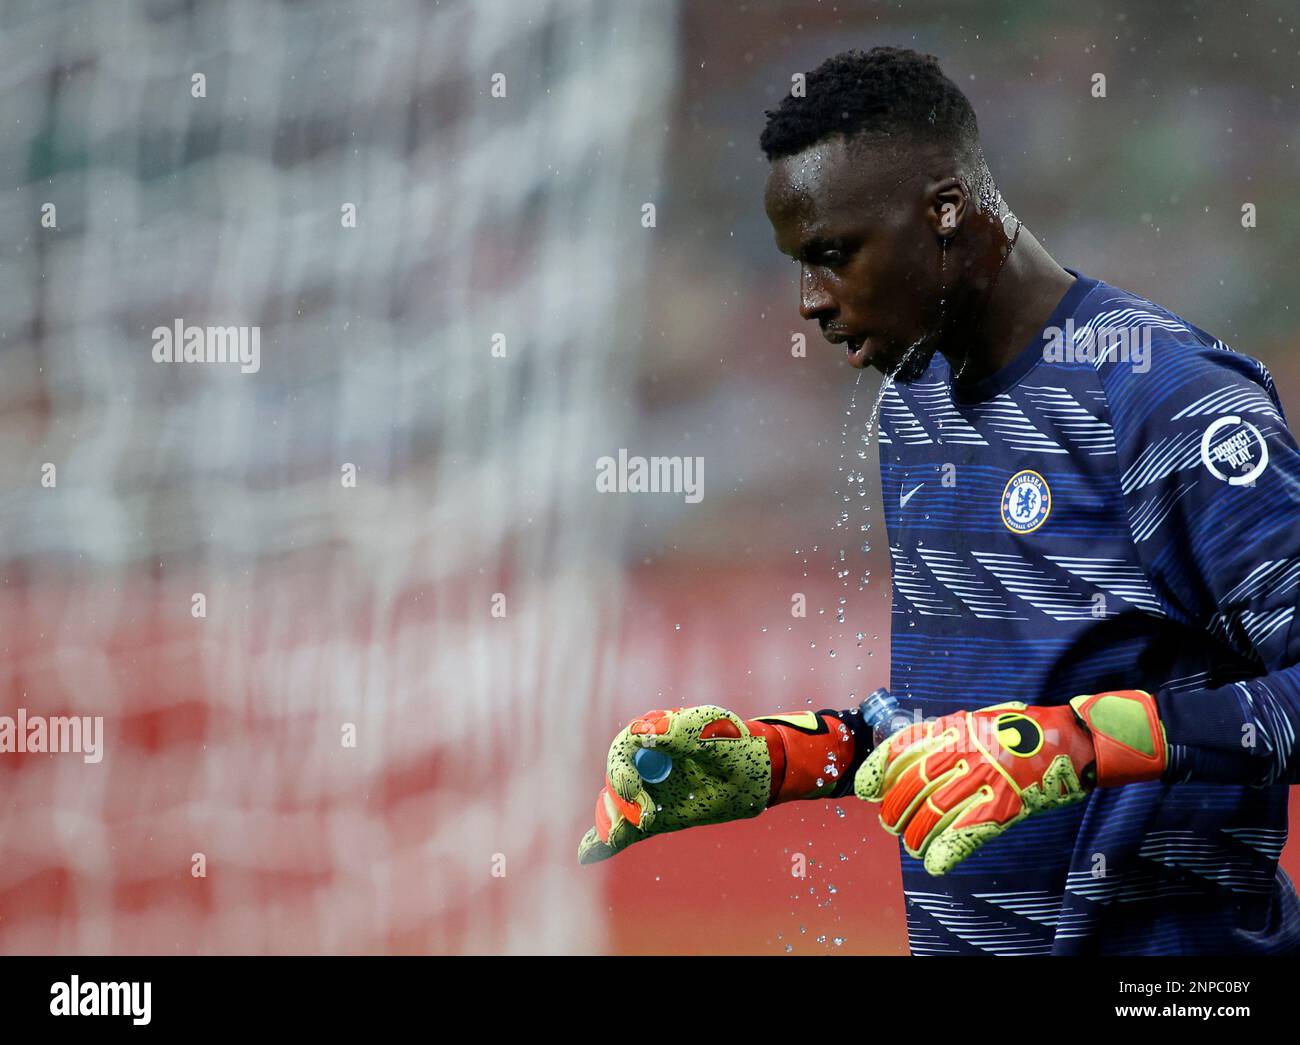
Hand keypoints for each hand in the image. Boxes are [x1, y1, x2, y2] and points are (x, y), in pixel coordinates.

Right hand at [577, 705, 771, 864]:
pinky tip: (587, 854)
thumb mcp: (717, 732)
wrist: (756, 776)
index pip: (626, 745)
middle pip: (617, 776)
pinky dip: (603, 841)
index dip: (624, 766)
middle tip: (643, 816)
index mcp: (657, 733)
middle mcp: (645, 761)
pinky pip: (624, 830)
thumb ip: (684, 731)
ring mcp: (648, 789)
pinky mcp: (653, 817)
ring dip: (614, 818)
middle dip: (623, 797)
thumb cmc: (736, 746)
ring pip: (615, 803)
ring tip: (623, 833)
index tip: (634, 787)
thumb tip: (648, 734)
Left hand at [853, 691, 1165, 875]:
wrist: (1068, 740)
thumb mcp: (974, 722)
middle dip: (894, 809)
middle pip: (911, 787)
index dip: (877, 770)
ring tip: (912, 843)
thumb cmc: (1018, 732)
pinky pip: (963, 834)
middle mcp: (962, 752)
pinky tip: (933, 861)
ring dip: (915, 835)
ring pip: (932, 815)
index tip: (863, 788)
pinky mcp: (1003, 807)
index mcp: (952, 728)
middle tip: (890, 822)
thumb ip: (942, 738)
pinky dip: (944, 851)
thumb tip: (902, 762)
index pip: (900, 748)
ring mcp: (982, 780)